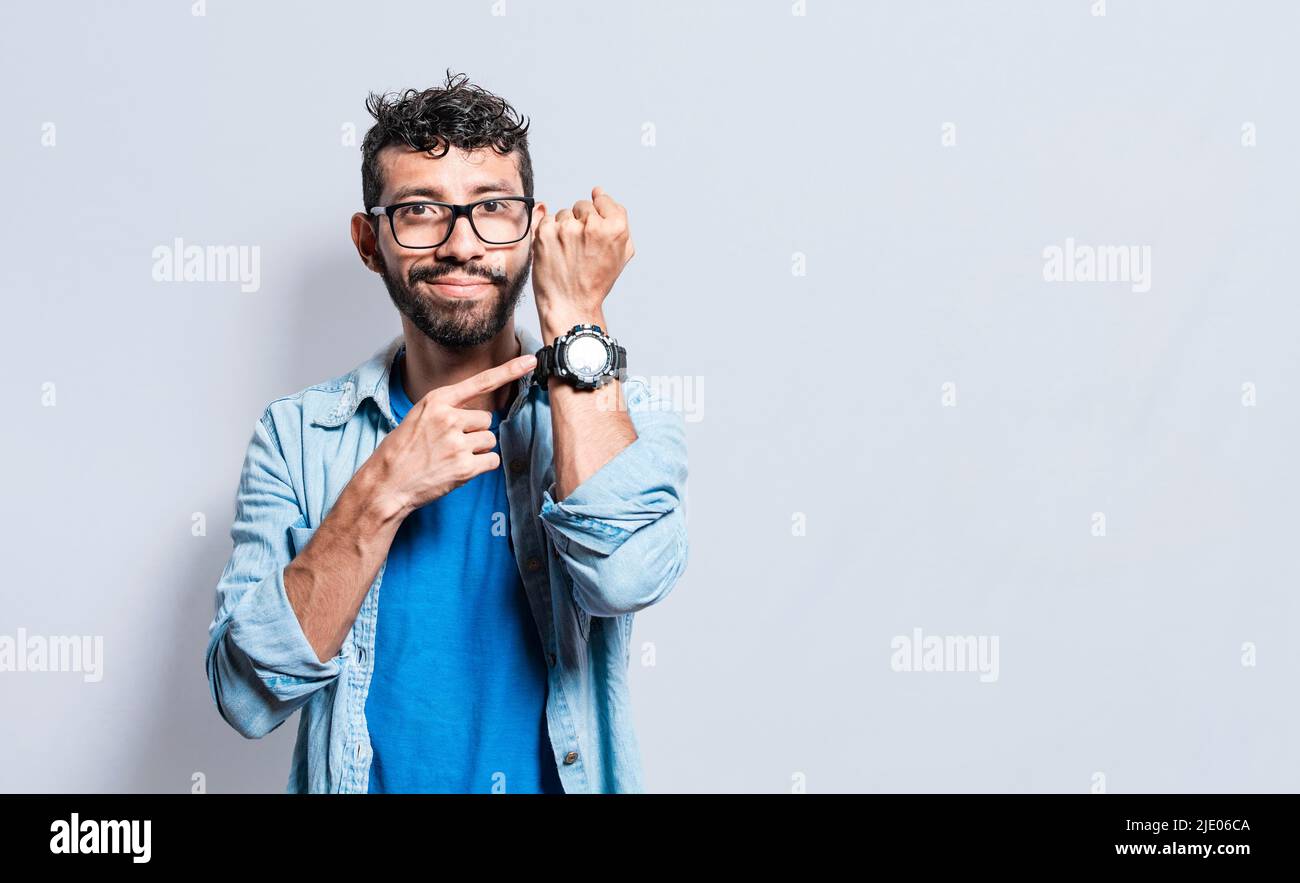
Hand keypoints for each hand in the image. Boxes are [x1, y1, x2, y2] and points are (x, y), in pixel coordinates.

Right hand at [371, 353, 536, 514]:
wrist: (387, 482)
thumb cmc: (402, 450)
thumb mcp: (420, 417)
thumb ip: (448, 409)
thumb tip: (478, 414)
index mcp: (437, 401)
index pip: (480, 382)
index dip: (509, 370)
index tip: (530, 360)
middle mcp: (449, 418)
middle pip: (486, 419)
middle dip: (474, 432)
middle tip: (449, 445)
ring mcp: (457, 443)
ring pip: (490, 440)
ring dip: (477, 450)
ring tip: (450, 457)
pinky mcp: (465, 467)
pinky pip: (492, 460)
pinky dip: (481, 466)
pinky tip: (458, 469)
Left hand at [531, 185, 634, 332]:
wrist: (571, 305)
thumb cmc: (596, 281)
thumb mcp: (621, 253)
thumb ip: (617, 220)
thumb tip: (599, 192)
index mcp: (616, 228)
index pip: (604, 200)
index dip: (598, 215)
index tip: (592, 230)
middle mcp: (593, 225)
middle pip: (583, 205)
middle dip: (581, 222)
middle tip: (581, 248)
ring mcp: (568, 228)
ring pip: (565, 213)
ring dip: (564, 229)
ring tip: (568, 253)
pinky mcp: (546, 232)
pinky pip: (547, 220)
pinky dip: (549, 234)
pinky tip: (556, 252)